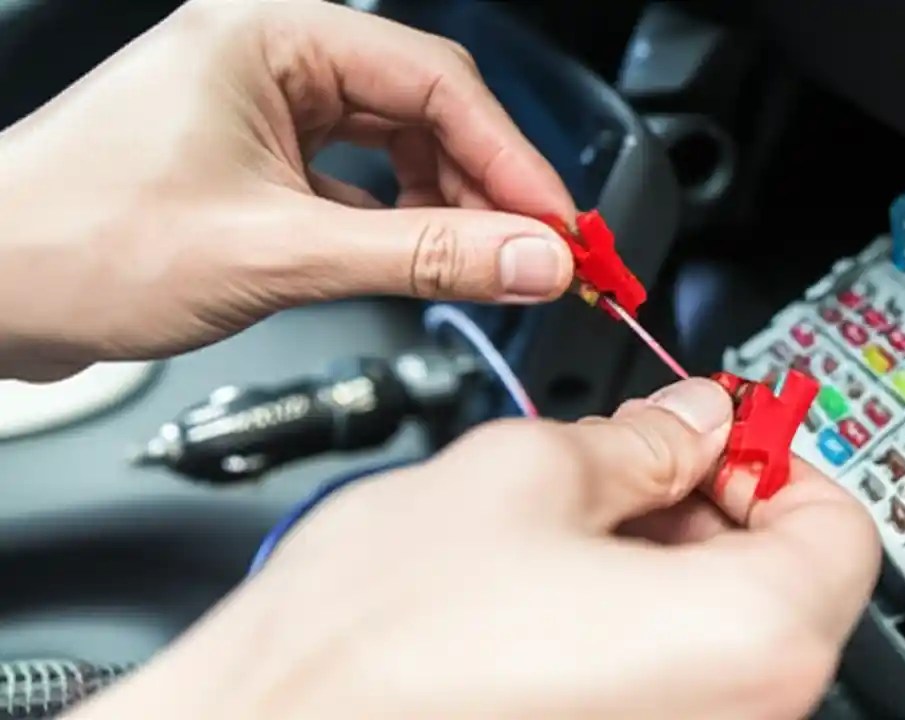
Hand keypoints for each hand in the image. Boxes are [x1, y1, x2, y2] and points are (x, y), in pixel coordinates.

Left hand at [0, 0, 575, 381]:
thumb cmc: (77, 243)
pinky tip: (415, 258)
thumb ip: (421, 255)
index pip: (438, 81)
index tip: (559, 227)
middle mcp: (271, 55)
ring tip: (480, 265)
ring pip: (396, 145)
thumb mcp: (280, 252)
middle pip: (425, 109)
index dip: (513, 161)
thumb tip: (525, 259)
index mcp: (272, 34)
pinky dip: (396, 219)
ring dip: (445, 207)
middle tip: (537, 255)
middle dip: (485, 188)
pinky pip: (357, 176)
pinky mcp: (255, 156)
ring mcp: (263, 105)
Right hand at [69, 378, 880, 719]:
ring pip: (719, 636)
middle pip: (782, 585)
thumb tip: (691, 421)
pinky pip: (668, 684)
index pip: (842, 527)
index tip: (720, 434)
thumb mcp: (526, 474)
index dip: (777, 457)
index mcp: (751, 643)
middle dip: (709, 507)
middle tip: (627, 464)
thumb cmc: (371, 650)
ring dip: (660, 565)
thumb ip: (642, 440)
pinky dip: (629, 629)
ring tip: (560, 529)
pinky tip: (544, 594)